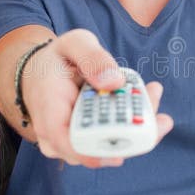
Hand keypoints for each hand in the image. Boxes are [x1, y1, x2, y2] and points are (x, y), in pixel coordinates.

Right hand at [25, 30, 172, 166]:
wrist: (40, 74)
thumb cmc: (56, 60)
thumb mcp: (73, 44)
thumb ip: (93, 58)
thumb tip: (114, 82)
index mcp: (49, 113)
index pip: (70, 143)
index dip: (99, 151)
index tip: (127, 146)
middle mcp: (57, 138)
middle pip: (100, 147)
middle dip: (134, 127)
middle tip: (155, 94)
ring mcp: (71, 145)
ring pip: (110, 148)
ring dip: (137, 125)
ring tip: (154, 92)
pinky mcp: (85, 144)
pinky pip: (112, 142)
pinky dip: (131, 124)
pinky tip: (146, 101)